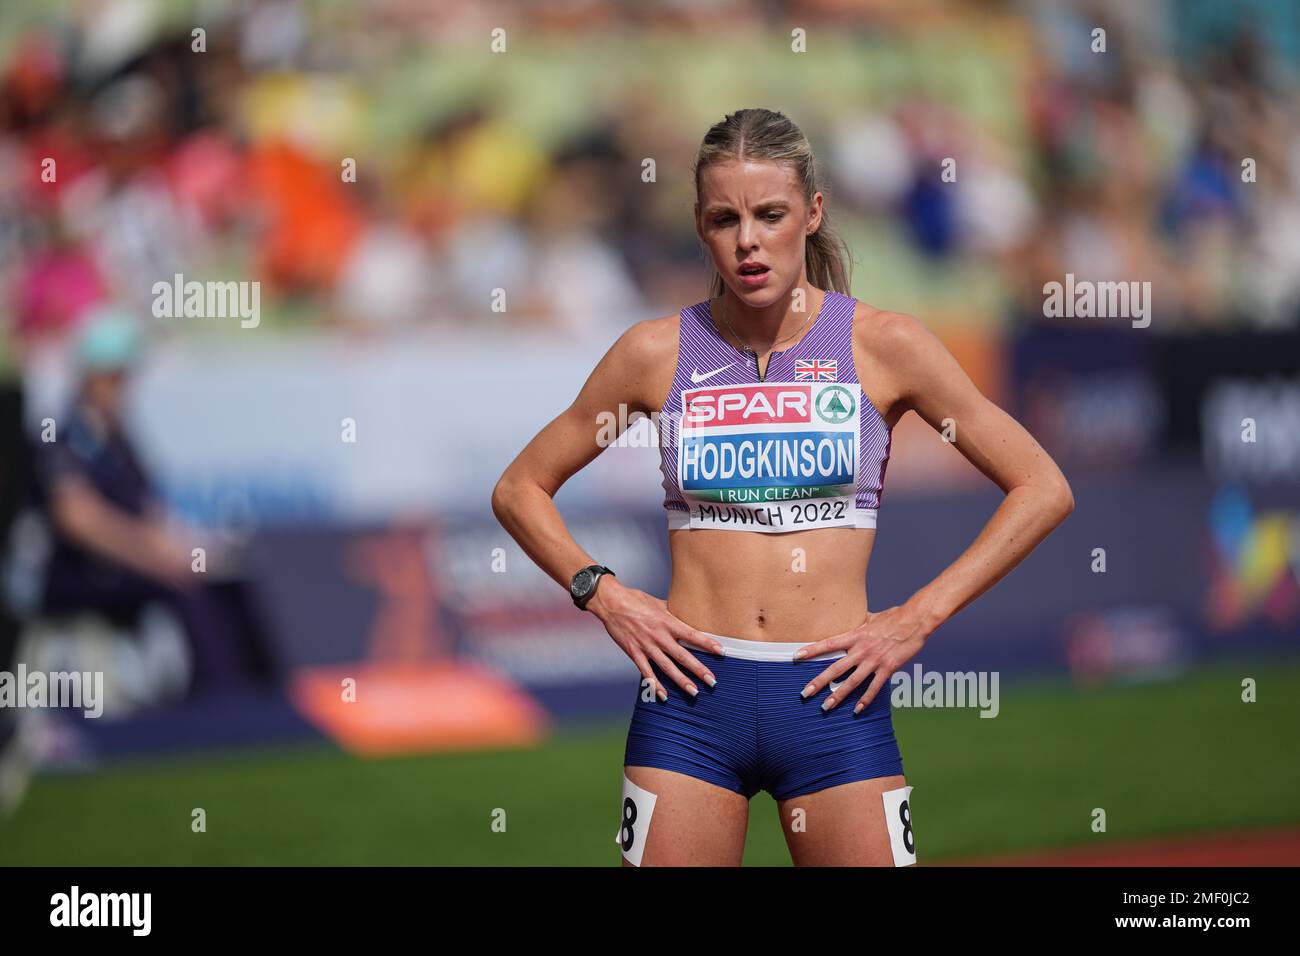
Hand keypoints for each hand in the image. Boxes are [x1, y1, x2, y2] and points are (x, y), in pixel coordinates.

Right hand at [586, 577, 724, 700]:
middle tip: (712, 681)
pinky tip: (664, 695)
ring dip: (681, 681)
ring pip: (667, 667)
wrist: (612, 602)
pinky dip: (655, 684)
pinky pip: (646, 672)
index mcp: (668, 622)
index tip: (721, 652)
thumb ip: (673, 612)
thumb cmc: (636, 600)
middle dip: (699, 669)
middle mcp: (659, 636)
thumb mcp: (659, 603)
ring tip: (693, 692)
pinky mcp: (634, 653)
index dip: (708, 644)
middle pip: (683, 656)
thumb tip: (686, 614)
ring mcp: (646, 646)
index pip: (692, 635)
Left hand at [792, 603, 935, 713]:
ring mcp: (874, 660)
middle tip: (805, 693)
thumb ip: (858, 623)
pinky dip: (865, 700)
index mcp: (855, 635)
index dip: (812, 650)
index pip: (828, 644)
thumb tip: (850, 619)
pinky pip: (875, 687)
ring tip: (826, 706)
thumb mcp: (871, 618)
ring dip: (838, 695)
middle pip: (836, 668)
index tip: (797, 656)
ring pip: (852, 681)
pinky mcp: (888, 668)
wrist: (915, 620)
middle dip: (819, 682)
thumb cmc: (893, 616)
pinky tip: (857, 710)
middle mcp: (862, 649)